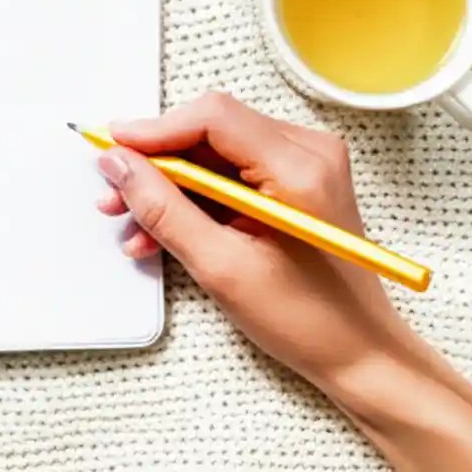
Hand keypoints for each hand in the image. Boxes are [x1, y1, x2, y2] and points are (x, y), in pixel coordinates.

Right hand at [96, 92, 471, 470]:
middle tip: (115, 193)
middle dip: (156, 163)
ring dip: (169, 187)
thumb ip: (164, 209)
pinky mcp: (294, 184)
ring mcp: (304, 167)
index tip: (111, 148)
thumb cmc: (312, 320)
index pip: (213, 117)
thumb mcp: (222, 267)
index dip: (154, 130)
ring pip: (213, 155)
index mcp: (301, 167)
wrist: (360, 354)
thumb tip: (121, 167)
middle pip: (210, 131)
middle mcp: (308, 153)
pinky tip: (165, 232)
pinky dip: (194, 200)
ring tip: (135, 224)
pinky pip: (230, 175)